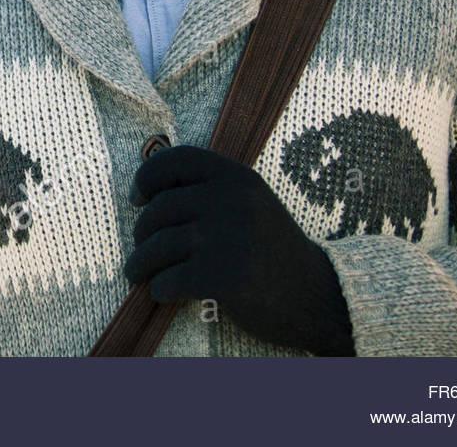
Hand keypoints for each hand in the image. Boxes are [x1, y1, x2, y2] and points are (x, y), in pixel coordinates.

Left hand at [124, 144, 354, 355]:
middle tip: (142, 251)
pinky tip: (164, 292)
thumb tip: (143, 195)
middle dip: (141, 234)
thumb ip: (207, 190)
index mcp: (237, 176)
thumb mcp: (249, 203)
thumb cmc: (270, 250)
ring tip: (139, 274)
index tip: (138, 199)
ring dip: (141, 264)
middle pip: (158, 210)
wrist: (318, 297)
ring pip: (157, 247)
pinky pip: (169, 280)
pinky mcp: (225, 277)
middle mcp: (232, 200)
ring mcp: (229, 238)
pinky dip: (159, 289)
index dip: (147, 177)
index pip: (175, 159)